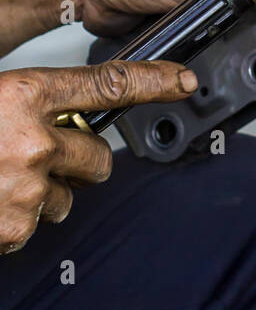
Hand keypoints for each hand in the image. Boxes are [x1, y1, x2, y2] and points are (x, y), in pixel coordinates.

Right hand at [0, 60, 197, 253]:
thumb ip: (36, 104)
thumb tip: (71, 114)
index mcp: (25, 96)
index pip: (110, 84)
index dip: (154, 82)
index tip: (183, 81)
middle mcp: (34, 141)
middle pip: (101, 156)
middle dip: (80, 160)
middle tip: (35, 156)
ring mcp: (27, 189)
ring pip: (69, 196)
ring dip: (43, 192)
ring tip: (0, 179)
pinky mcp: (17, 228)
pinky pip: (38, 225)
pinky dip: (18, 218)